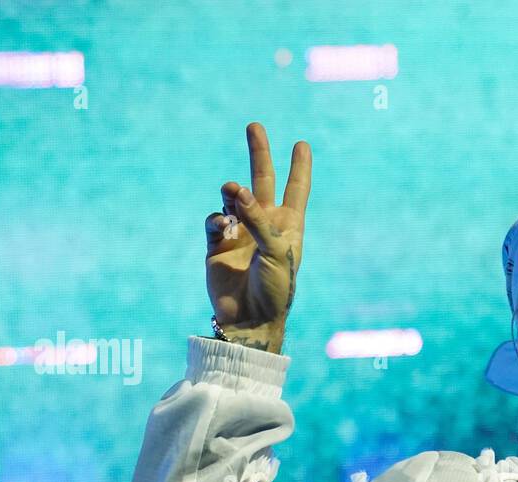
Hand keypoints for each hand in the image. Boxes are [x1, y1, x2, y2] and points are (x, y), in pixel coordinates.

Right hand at [205, 122, 310, 353]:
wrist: (250, 319)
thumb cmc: (274, 289)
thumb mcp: (276, 252)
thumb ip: (258, 218)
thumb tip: (236, 189)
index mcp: (289, 226)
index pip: (296, 190)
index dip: (299, 168)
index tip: (302, 144)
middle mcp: (265, 225)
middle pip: (262, 180)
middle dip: (259, 154)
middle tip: (254, 125)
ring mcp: (240, 232)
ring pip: (233, 196)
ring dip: (232, 190)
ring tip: (232, 191)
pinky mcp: (217, 244)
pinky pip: (214, 219)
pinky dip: (218, 218)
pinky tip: (223, 227)